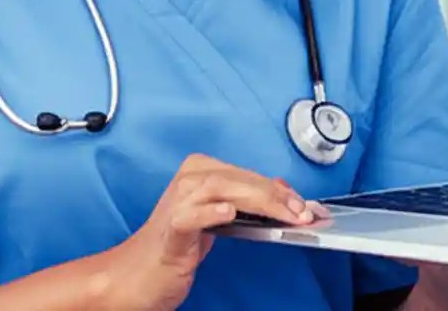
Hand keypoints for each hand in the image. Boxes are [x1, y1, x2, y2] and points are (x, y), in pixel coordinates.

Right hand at [104, 153, 328, 310]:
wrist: (139, 276)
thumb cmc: (176, 246)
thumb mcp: (219, 219)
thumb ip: (247, 203)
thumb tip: (285, 193)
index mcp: (200, 171)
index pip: (248, 174)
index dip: (280, 188)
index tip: (307, 204)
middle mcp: (188, 180)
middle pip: (239, 179)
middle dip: (276, 196)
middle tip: (304, 213)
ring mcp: (176, 202)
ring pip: (222, 189)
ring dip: (259, 201)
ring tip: (286, 214)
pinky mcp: (170, 229)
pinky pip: (190, 215)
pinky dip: (211, 212)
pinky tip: (229, 212)